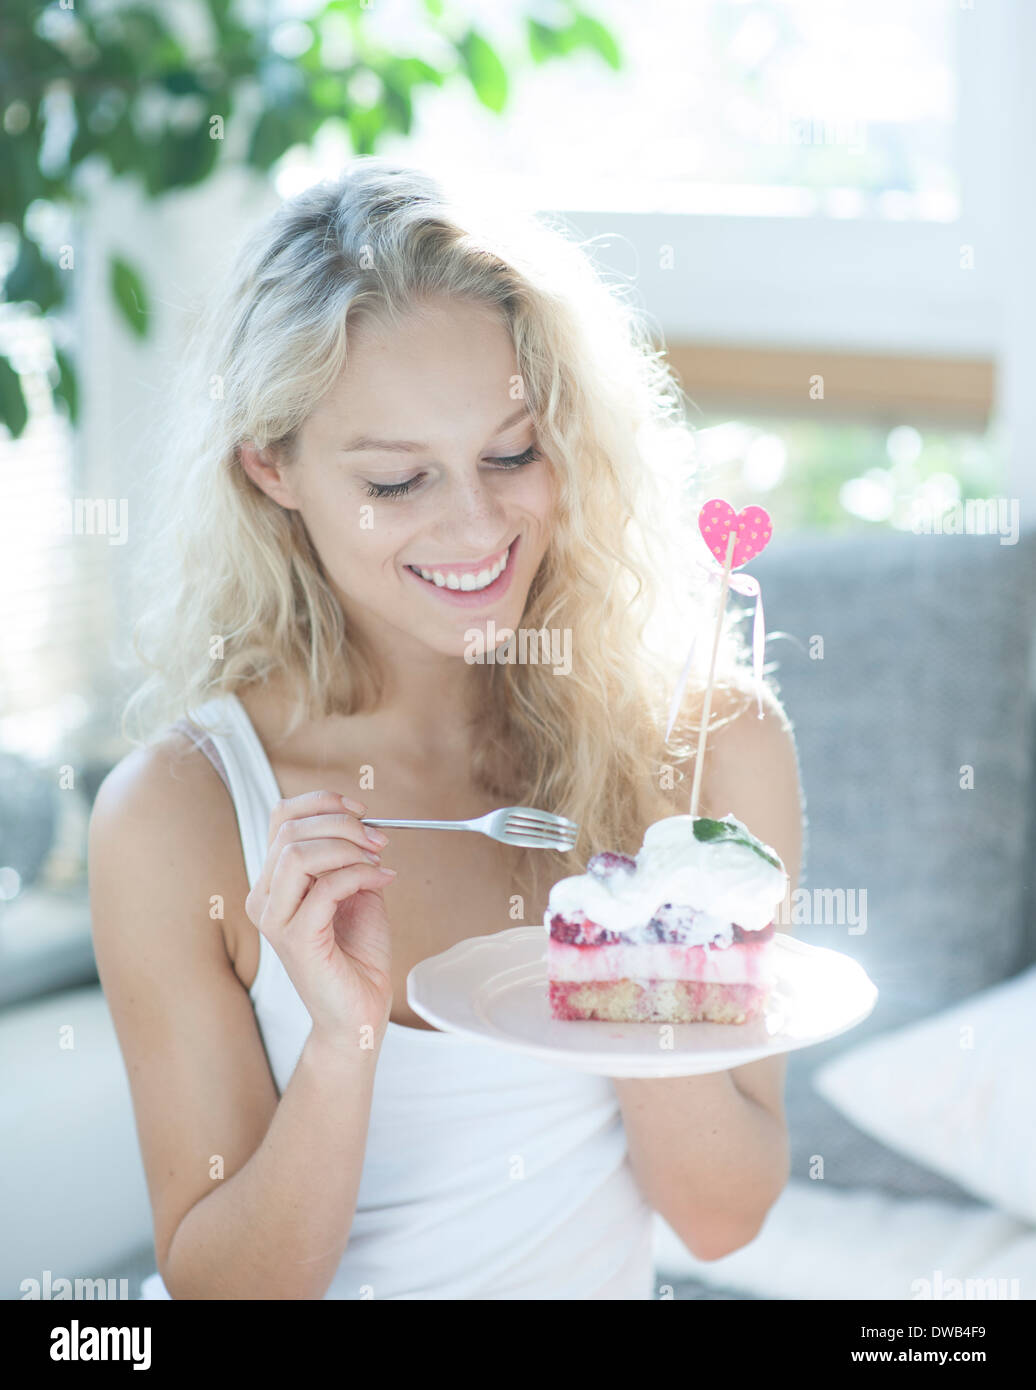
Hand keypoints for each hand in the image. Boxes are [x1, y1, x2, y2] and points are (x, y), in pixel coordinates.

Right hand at [245, 790, 395, 1043]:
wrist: (360, 1010)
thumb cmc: (357, 954)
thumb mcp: (356, 889)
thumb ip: (350, 857)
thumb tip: (364, 826)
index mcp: (274, 880)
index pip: (282, 817)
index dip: (322, 802)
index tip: (362, 810)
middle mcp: (264, 896)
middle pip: (290, 829)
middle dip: (342, 824)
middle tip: (379, 840)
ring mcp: (275, 918)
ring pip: (297, 853)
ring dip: (347, 847)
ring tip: (377, 860)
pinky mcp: (295, 939)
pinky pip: (325, 887)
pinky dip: (360, 874)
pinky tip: (383, 880)